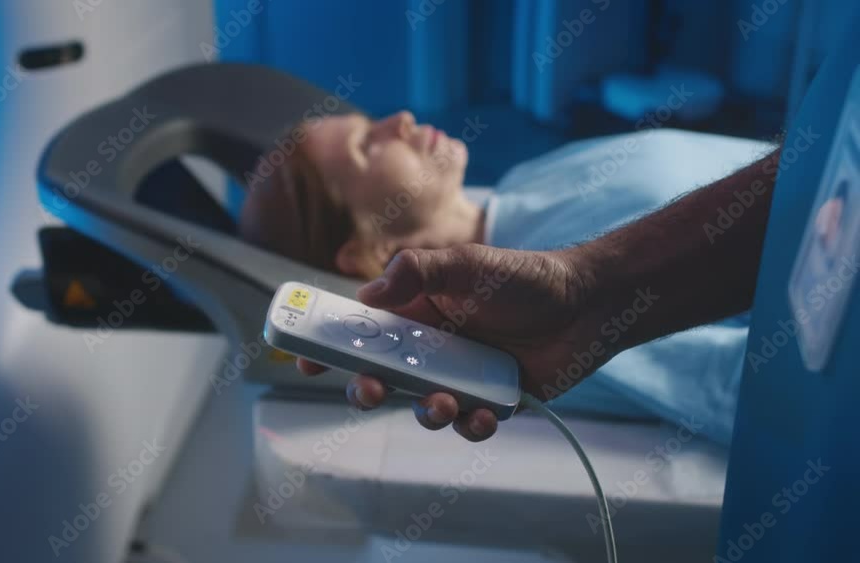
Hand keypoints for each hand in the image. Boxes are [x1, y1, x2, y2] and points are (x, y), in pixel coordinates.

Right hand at [298, 244, 604, 441]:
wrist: (589, 303)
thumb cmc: (526, 277)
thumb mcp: (466, 263)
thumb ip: (416, 272)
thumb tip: (366, 296)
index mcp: (417, 312)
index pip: (362, 331)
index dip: (330, 347)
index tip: (303, 361)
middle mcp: (432, 347)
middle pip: (382, 377)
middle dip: (367, 389)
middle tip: (370, 390)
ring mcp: (461, 376)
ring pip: (422, 407)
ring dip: (425, 413)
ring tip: (443, 404)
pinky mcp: (491, 400)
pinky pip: (470, 424)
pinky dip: (472, 425)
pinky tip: (484, 413)